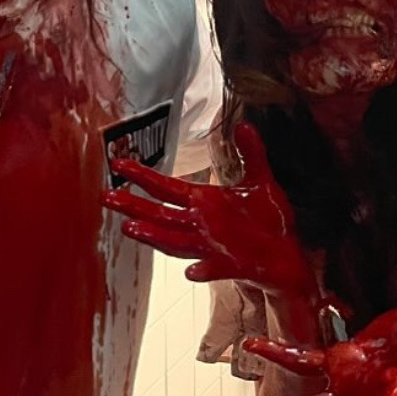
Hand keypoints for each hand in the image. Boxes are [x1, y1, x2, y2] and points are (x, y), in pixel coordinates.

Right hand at [103, 122, 316, 294]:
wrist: (291, 257)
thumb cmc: (271, 221)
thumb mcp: (262, 181)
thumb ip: (252, 153)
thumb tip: (244, 123)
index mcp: (205, 203)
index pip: (167, 188)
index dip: (143, 176)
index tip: (118, 164)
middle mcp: (203, 225)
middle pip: (161, 215)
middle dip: (134, 206)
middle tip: (106, 197)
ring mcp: (216, 247)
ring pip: (178, 242)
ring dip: (156, 237)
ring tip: (130, 228)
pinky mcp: (237, 265)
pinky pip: (217, 268)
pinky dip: (205, 270)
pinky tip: (190, 272)